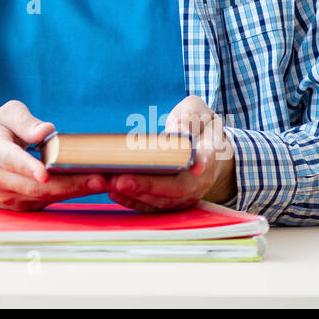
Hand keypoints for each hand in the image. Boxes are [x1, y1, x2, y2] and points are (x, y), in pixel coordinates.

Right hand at [0, 100, 109, 210]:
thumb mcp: (4, 115)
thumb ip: (24, 121)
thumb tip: (46, 131)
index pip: (9, 159)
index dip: (27, 167)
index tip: (44, 173)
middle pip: (35, 186)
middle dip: (69, 184)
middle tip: (100, 178)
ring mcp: (9, 197)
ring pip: (44, 197)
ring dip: (76, 191)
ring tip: (106, 182)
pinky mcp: (21, 207)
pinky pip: (48, 202)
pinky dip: (71, 194)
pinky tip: (93, 186)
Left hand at [107, 95, 236, 212]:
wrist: (209, 151)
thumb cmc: (199, 127)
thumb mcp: (199, 111)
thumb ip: (190, 116)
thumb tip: (177, 128)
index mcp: (209, 152)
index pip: (207, 158)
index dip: (201, 163)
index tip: (196, 167)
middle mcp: (200, 180)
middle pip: (176, 188)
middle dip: (147, 186)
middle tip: (121, 180)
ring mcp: (186, 195)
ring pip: (161, 202)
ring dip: (134, 195)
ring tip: (109, 184)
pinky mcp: (172, 202)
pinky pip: (152, 206)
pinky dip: (132, 201)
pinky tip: (113, 191)